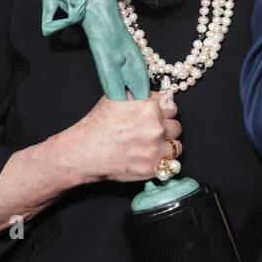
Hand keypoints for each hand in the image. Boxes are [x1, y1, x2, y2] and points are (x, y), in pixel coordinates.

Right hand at [57, 92, 182, 184]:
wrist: (84, 152)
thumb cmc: (97, 124)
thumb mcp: (116, 98)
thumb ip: (140, 95)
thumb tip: (160, 94)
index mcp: (150, 107)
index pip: (172, 107)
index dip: (163, 111)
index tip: (158, 116)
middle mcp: (156, 128)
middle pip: (176, 126)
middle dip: (166, 128)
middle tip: (152, 132)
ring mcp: (155, 149)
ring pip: (177, 145)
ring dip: (167, 146)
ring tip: (152, 146)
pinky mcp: (152, 168)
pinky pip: (170, 164)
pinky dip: (163, 161)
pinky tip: (150, 158)